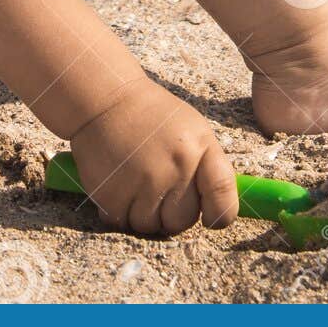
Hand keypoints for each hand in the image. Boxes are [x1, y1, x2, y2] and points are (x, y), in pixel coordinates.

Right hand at [70, 79, 238, 236]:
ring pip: (151, 226)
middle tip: (158, 184)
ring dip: (144, 212)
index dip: (220, 215)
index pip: (223, 196)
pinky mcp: (113, 195)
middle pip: (182, 221)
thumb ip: (208, 168)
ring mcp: (144, 182)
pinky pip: (123, 222)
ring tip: (135, 179)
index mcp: (200, 147)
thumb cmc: (152, 117)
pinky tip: (118, 182)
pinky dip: (120, 210)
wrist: (104, 100)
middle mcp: (176, 166)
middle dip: (172, 212)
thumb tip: (217, 213)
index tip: (210, 219)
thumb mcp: (192, 129)